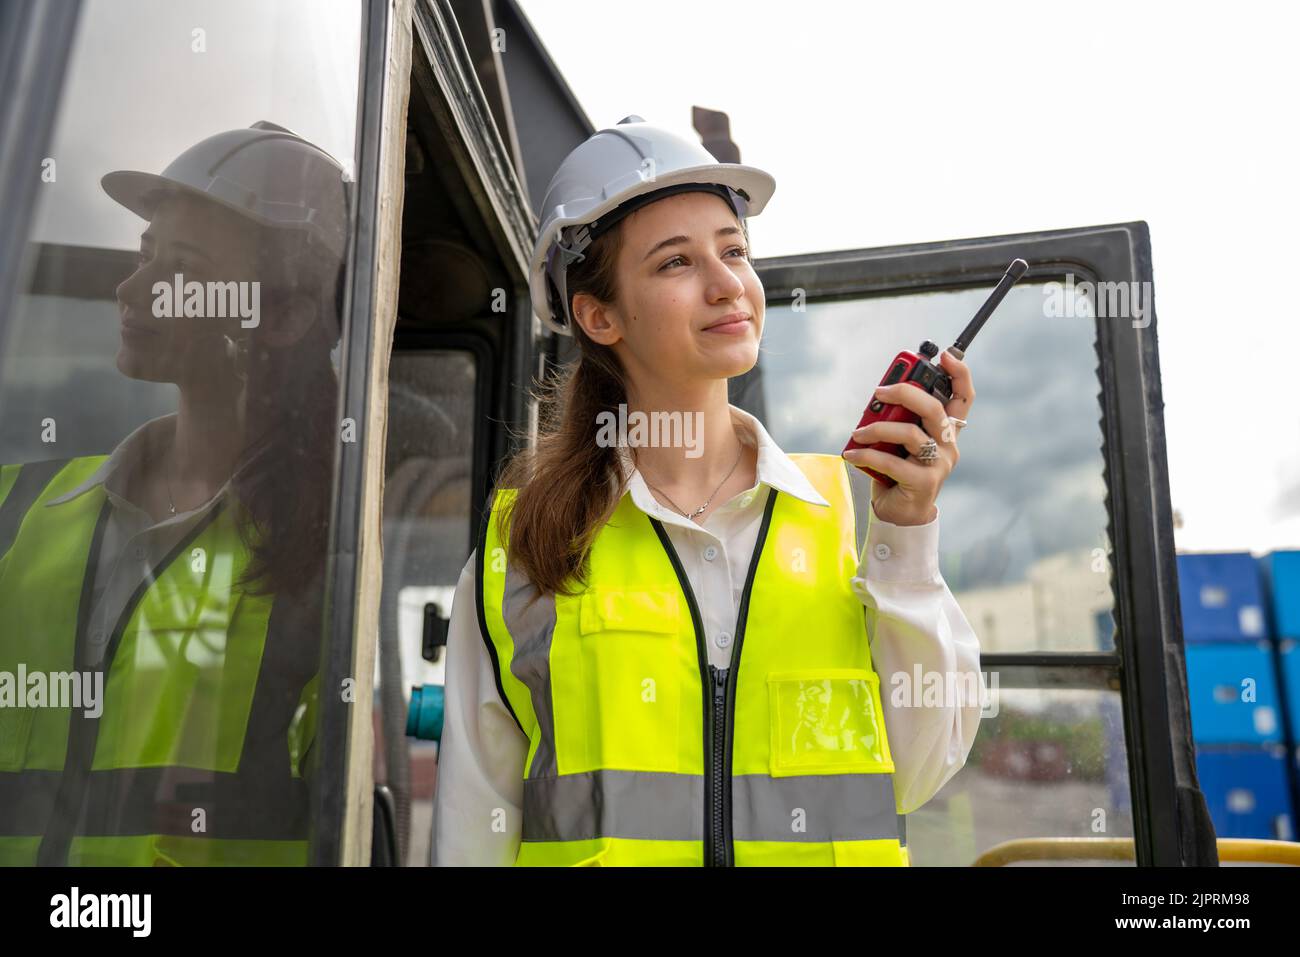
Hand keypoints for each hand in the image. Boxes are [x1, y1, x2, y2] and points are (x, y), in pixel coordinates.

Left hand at [841, 349, 974, 525]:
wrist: (902, 513)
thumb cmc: (899, 471)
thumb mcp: (900, 441)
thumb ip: (899, 419)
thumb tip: (879, 398)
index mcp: (946, 430)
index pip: (963, 397)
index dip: (959, 373)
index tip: (945, 355)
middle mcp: (948, 445)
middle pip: (933, 408)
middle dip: (904, 392)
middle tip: (878, 392)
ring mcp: (939, 464)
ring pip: (910, 434)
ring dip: (878, 428)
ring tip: (858, 433)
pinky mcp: (924, 482)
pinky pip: (892, 461)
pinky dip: (867, 455)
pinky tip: (851, 454)